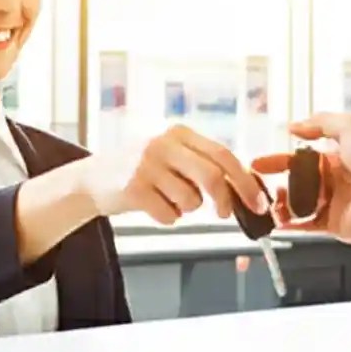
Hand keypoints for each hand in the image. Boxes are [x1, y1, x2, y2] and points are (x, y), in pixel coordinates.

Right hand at [79, 125, 266, 225]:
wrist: (92, 178)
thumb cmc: (140, 169)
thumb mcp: (171, 155)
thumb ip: (202, 164)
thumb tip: (244, 187)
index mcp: (179, 133)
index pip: (223, 155)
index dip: (245, 181)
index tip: (258, 201)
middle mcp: (163, 144)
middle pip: (212, 176)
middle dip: (227, 200)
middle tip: (227, 214)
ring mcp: (146, 165)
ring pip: (190, 201)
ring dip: (185, 208)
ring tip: (166, 198)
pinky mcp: (133, 188)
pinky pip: (168, 215)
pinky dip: (167, 217)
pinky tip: (151, 205)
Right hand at [252, 113, 350, 244]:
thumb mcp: (350, 126)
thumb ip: (320, 123)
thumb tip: (294, 126)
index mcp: (339, 157)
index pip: (302, 158)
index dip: (280, 160)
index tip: (259, 163)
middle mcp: (336, 180)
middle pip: (298, 183)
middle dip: (278, 184)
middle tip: (260, 186)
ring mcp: (335, 203)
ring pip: (300, 204)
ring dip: (282, 204)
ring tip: (271, 204)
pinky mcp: (336, 224)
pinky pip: (308, 225)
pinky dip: (292, 224)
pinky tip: (278, 222)